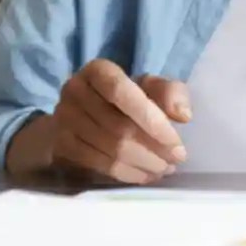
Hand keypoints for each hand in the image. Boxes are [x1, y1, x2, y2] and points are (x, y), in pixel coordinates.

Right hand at [48, 60, 190, 183]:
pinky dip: (128, 174)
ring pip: (111, 149)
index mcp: (97, 70)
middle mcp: (74, 90)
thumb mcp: (150, 87)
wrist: (85, 114)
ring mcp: (64, 119)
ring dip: (144, 164)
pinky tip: (145, 175)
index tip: (176, 142)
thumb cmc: (126, 98)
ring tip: (165, 168)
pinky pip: (100, 164)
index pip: (121, 92)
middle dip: (154, 147)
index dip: (151, 119)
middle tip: (177, 159)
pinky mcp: (62, 144)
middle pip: (119, 126)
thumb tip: (183, 114)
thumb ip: (171, 93)